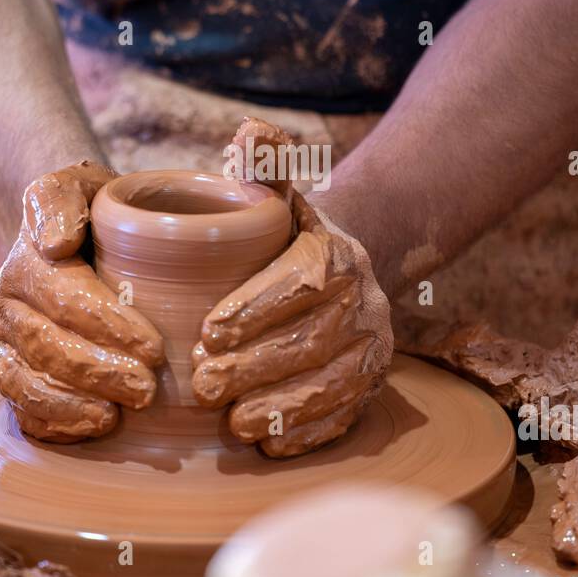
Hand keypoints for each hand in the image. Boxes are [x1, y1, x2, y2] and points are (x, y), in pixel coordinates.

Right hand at [0, 162, 163, 441]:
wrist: (68, 232)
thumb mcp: (78, 184)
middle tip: (148, 390)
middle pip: (48, 348)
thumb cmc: (89, 210)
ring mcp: (6, 345)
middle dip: (99, 374)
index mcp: (26, 264)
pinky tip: (91, 428)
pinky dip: (52, 424)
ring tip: (115, 416)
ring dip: (70, 406)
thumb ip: (60, 200)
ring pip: (26, 384)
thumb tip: (54, 243)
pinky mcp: (14, 374)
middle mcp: (7, 308)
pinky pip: (22, 408)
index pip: (67, 300)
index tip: (156, 347)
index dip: (110, 327)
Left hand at [190, 119, 392, 456]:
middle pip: (313, 341)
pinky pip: (347, 414)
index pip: (300, 283)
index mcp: (336, 256)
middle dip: (256, 366)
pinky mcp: (371, 387)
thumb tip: (251, 132)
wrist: (340, 270)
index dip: (255, 310)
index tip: (208, 330)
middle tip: (203, 384)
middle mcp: (366, 303)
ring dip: (282, 406)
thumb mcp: (275, 194)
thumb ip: (262, 164)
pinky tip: (270, 444)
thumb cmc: (285, 236)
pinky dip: (310, 433)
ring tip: (232, 422)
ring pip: (332, 383)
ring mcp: (373, 349)